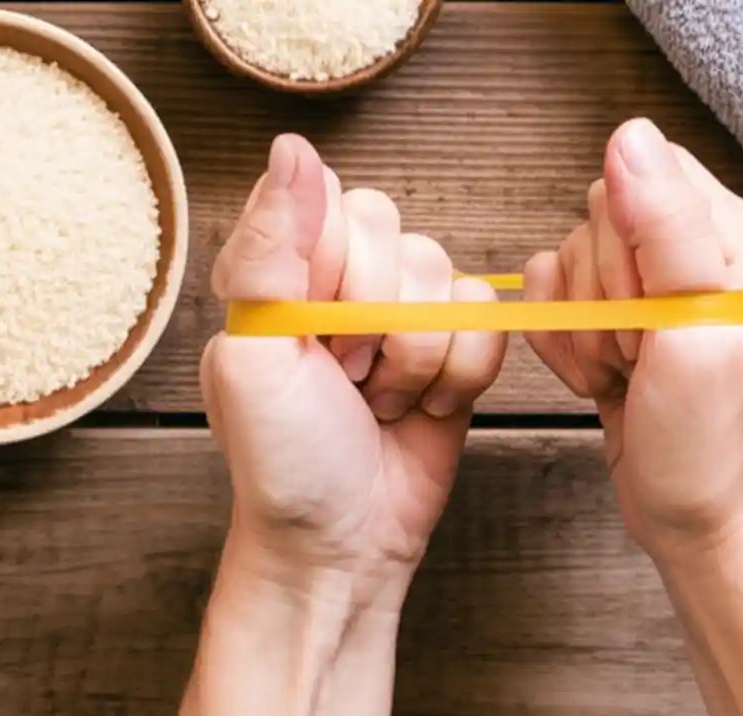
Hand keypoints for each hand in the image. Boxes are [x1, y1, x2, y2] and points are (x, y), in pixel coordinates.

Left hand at [201, 134, 506, 604]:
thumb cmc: (283, 460)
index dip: (338, 267)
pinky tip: (424, 408)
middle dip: (380, 321)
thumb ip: (270, 247)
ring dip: (418, 357)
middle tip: (344, 375)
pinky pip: (489, 319)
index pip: (338, 204)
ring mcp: (406, 314)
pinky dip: (462, 374)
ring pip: (449, 279)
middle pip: (403, 237)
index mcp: (285, 271)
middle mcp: (346, 281)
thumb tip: (292, 147)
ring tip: (379, 400)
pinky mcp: (455, 348)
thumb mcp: (253, 353)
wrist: (344, 542)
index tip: (312, 330)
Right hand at [524, 118, 742, 557]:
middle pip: (600, 214)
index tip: (653, 318)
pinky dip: (562, 340)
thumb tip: (628, 136)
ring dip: (582, 327)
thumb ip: (667, 228)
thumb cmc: (712, 444)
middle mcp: (703, 249)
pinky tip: (602, 377)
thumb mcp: (695, 333)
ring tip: (628, 373)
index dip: (628, 249)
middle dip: (602, 295)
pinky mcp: (615, 314)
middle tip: (642, 354)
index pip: (646, 178)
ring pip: (570, 254)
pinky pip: (552, 290)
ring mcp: (654, 284)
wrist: (700, 522)